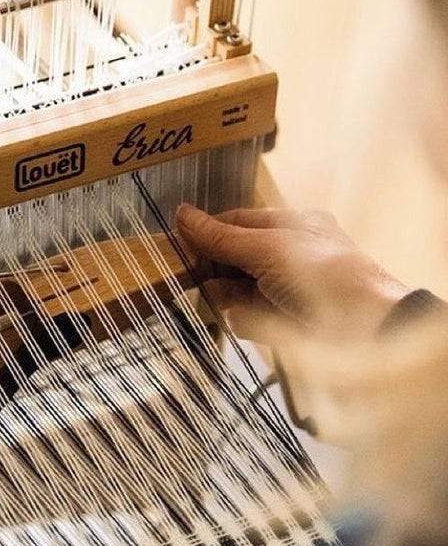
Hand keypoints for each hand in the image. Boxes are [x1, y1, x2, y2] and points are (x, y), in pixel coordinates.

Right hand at [176, 204, 408, 341]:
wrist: (367, 331)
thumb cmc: (327, 276)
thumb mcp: (268, 248)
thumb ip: (222, 237)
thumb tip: (182, 214)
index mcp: (291, 226)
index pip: (236, 222)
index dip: (206, 232)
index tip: (178, 243)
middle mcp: (286, 255)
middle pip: (230, 257)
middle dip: (214, 268)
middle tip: (196, 277)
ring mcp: (283, 289)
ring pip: (233, 290)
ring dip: (227, 296)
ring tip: (234, 302)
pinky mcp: (280, 321)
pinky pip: (245, 317)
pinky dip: (242, 320)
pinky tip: (254, 321)